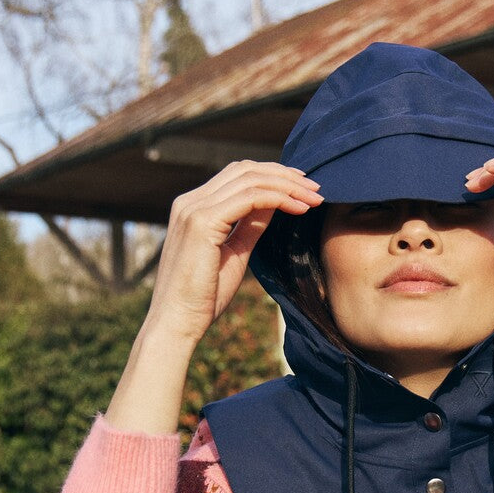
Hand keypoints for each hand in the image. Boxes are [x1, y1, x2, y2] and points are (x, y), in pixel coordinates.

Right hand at [143, 161, 321, 347]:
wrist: (177, 323)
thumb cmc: (204, 297)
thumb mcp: (235, 254)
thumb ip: (250, 226)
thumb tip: (274, 204)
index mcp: (194, 207)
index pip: (238, 175)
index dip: (274, 176)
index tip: (303, 189)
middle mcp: (190, 201)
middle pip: (245, 170)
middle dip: (285, 175)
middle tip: (316, 188)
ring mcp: (193, 209)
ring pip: (250, 180)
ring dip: (288, 186)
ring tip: (314, 198)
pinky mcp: (201, 222)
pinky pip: (249, 199)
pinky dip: (279, 199)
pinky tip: (299, 209)